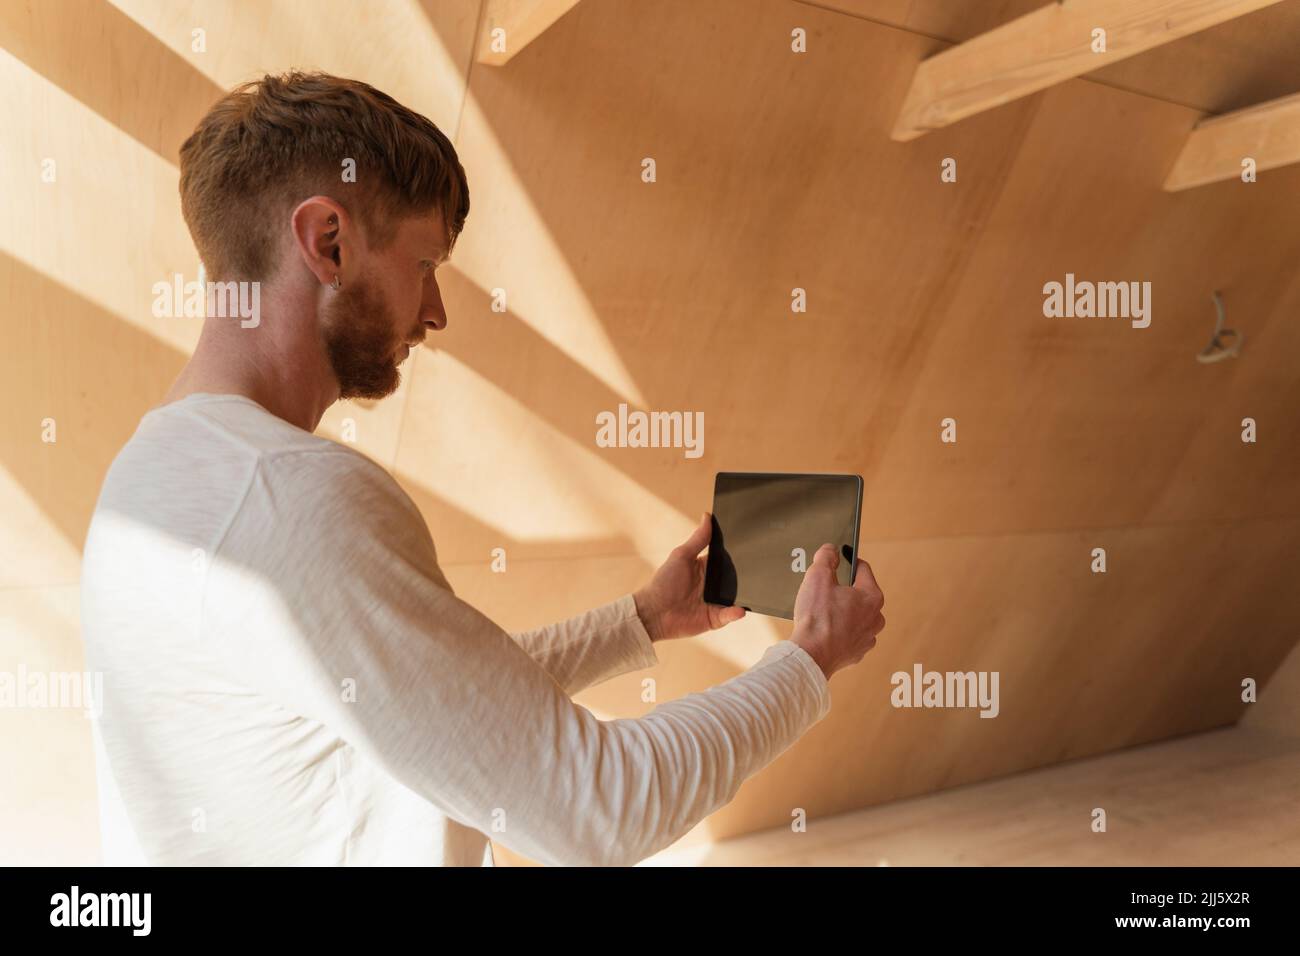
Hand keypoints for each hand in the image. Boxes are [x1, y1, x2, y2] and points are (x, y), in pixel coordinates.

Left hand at [633, 512, 744, 642]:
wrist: (653, 612)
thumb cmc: (663, 583)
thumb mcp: (681, 556)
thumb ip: (697, 539)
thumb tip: (707, 516)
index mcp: (705, 567)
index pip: (725, 558)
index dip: (736, 552)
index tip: (750, 543)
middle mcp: (712, 584)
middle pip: (735, 577)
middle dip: (746, 574)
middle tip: (758, 568)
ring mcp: (715, 601)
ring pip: (736, 596)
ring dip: (744, 594)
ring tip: (754, 590)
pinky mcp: (715, 618)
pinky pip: (729, 615)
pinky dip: (736, 613)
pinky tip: (740, 609)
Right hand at [791, 543, 884, 679]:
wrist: (811, 655)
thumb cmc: (817, 617)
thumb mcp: (817, 576)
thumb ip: (826, 557)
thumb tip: (831, 550)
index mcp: (872, 597)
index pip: (863, 569)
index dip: (849, 559)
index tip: (839, 556)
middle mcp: (875, 618)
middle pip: (861, 594)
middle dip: (845, 589)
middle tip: (826, 587)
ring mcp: (867, 638)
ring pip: (856, 617)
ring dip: (844, 612)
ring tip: (823, 611)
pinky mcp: (856, 653)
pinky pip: (849, 635)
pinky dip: (839, 631)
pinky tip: (824, 630)